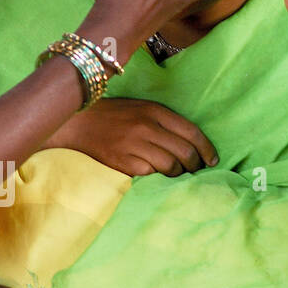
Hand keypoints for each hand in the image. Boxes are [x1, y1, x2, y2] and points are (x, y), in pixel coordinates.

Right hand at [49, 97, 217, 176]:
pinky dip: (159, 179)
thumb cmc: (111, 116)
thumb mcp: (139, 108)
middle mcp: (147, 127)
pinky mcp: (124, 163)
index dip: (207, 149)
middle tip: (196, 171)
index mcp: (154, 110)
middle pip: (185, 152)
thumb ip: (163, 121)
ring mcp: (135, 145)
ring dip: (179, 175)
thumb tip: (189, 144)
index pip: (192, 132)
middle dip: (196, 165)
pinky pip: (152, 175)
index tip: (212, 160)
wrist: (75, 124)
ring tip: (178, 176)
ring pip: (171, 166)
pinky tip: (158, 178)